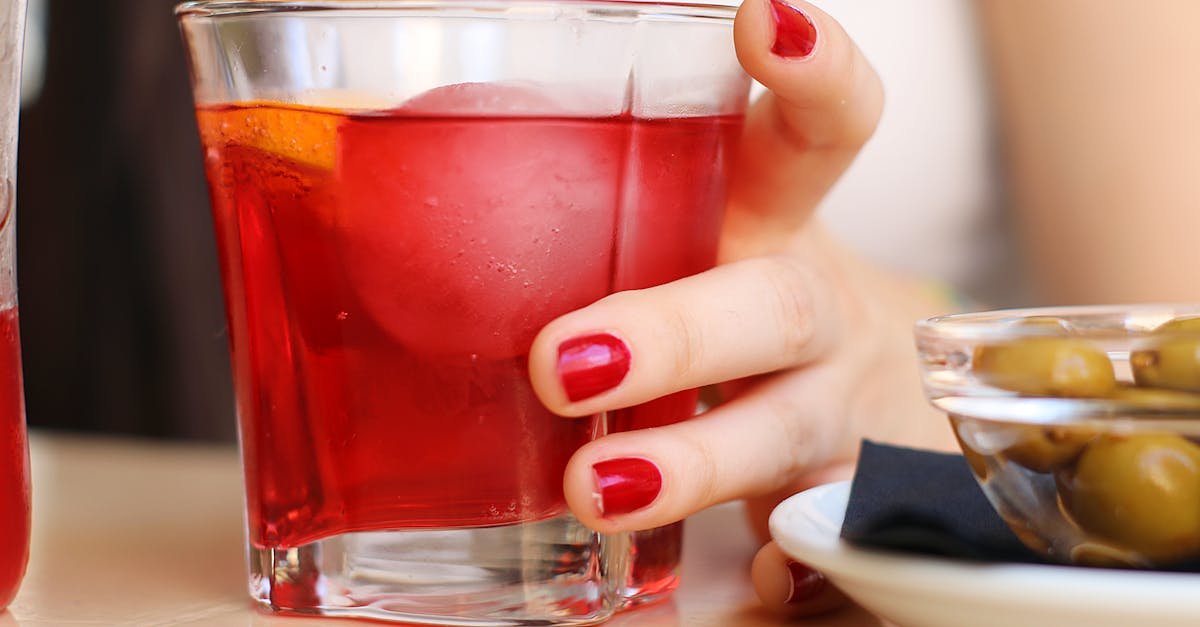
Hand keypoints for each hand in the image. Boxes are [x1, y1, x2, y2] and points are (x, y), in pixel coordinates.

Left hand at [527, 0, 956, 614]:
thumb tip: (360, 169)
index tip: (764, 21)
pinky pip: (820, 539)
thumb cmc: (729, 295)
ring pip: (787, 428)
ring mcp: (833, 405)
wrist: (860, 394)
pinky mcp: (841, 494)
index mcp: (771, 218)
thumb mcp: (682, 235)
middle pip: (780, 300)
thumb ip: (580, 213)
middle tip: (565, 362)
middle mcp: (812, 305)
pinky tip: (741, 590)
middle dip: (678, 331)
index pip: (819, 131)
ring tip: (598, 488)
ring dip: (694, 459)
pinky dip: (781, 571)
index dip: (811, 76)